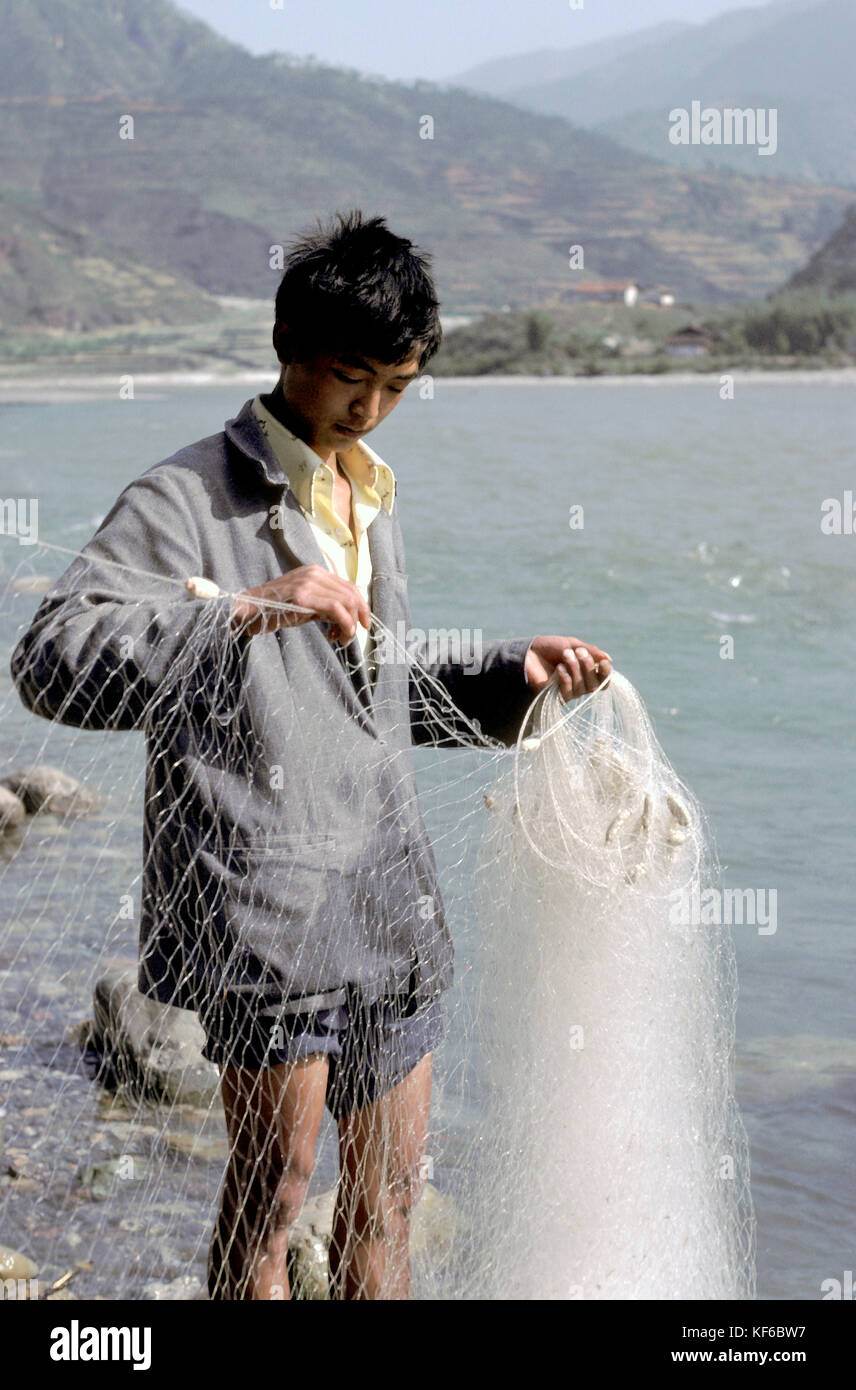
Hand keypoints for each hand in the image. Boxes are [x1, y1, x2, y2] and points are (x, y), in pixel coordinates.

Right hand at [230, 564, 370, 643]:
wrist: (245, 611)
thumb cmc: (273, 611)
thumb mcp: (304, 605)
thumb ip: (324, 606)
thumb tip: (346, 618)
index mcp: (315, 572)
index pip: (348, 586)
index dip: (361, 606)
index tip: (363, 624)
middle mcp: (314, 573)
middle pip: (351, 592)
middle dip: (359, 616)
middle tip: (351, 636)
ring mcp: (308, 582)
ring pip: (346, 600)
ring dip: (350, 624)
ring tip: (341, 639)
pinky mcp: (303, 596)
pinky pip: (335, 608)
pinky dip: (343, 624)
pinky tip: (335, 636)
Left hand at [525, 635, 611, 701]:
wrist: (529, 652)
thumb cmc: (550, 648)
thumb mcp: (572, 645)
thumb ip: (590, 651)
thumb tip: (609, 658)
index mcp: (586, 671)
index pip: (603, 680)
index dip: (606, 673)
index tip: (602, 662)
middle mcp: (580, 684)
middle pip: (595, 685)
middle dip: (588, 667)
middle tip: (578, 652)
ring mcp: (568, 692)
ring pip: (582, 689)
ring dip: (575, 669)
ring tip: (565, 656)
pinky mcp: (556, 697)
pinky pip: (568, 693)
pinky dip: (566, 679)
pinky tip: (558, 669)